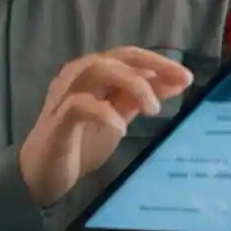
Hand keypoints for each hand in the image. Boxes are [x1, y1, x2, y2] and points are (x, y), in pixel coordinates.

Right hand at [19, 47, 192, 206]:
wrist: (43, 174)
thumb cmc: (80, 141)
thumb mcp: (119, 117)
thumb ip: (141, 98)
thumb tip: (175, 81)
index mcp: (94, 72)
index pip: (130, 56)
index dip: (160, 62)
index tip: (187, 76)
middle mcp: (78, 75)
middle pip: (117, 56)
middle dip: (152, 66)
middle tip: (179, 83)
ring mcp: (65, 95)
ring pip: (97, 69)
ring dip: (131, 84)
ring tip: (152, 108)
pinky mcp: (56, 119)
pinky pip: (79, 105)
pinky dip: (104, 113)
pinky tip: (121, 127)